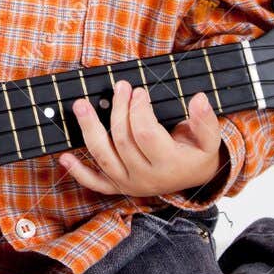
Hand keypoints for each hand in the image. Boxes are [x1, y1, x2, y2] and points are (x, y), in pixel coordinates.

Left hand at [59, 80, 223, 198]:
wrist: (192, 178)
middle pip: (122, 140)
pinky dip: (78, 172)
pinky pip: (95, 183)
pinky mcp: (118, 186)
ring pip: (103, 157)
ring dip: (89, 130)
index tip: (139, 91)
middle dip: (118, 110)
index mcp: (168, 164)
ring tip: (81, 106)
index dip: (139, 110)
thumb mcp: (209, 139)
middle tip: (120, 87)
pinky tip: (64, 157)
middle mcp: (146, 177)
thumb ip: (205, 120)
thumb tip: (199, 99)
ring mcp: (129, 183)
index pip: (146, 134)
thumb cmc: (198, 154)